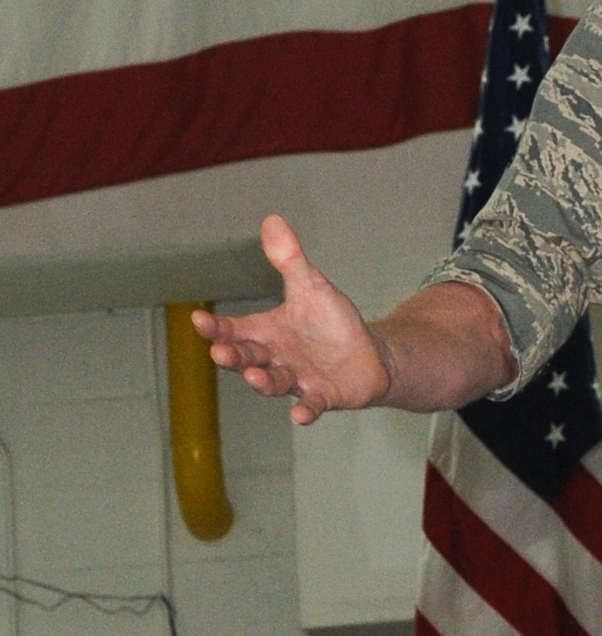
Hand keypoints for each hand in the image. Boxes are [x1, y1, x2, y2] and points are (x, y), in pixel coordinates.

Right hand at [194, 216, 389, 426]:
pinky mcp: (322, 396)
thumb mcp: (311, 286)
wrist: (369, 354)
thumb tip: (272, 219)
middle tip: (220, 352)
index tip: (197, 320)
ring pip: (273, 383)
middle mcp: (275, 358)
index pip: (233, 329)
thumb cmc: (332, 323)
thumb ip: (289, 260)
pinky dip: (305, 411)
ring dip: (262, 382)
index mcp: (266, 332)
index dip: (215, 327)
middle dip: (233, 357)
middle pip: (247, 358)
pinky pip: (310, 405)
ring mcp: (297, 380)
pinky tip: (300, 415)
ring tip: (254, 377)